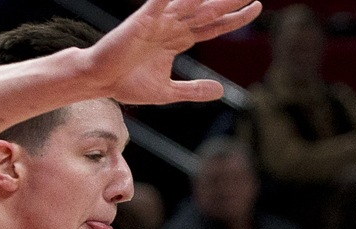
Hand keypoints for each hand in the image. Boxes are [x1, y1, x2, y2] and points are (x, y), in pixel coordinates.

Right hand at [85, 0, 261, 105]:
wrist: (99, 81)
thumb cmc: (128, 83)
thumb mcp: (168, 92)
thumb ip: (193, 90)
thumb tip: (220, 91)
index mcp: (178, 40)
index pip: (213, 26)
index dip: (234, 18)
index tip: (255, 8)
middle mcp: (171, 26)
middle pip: (207, 12)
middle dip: (229, 3)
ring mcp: (158, 22)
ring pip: (189, 5)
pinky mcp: (142, 21)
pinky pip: (160, 4)